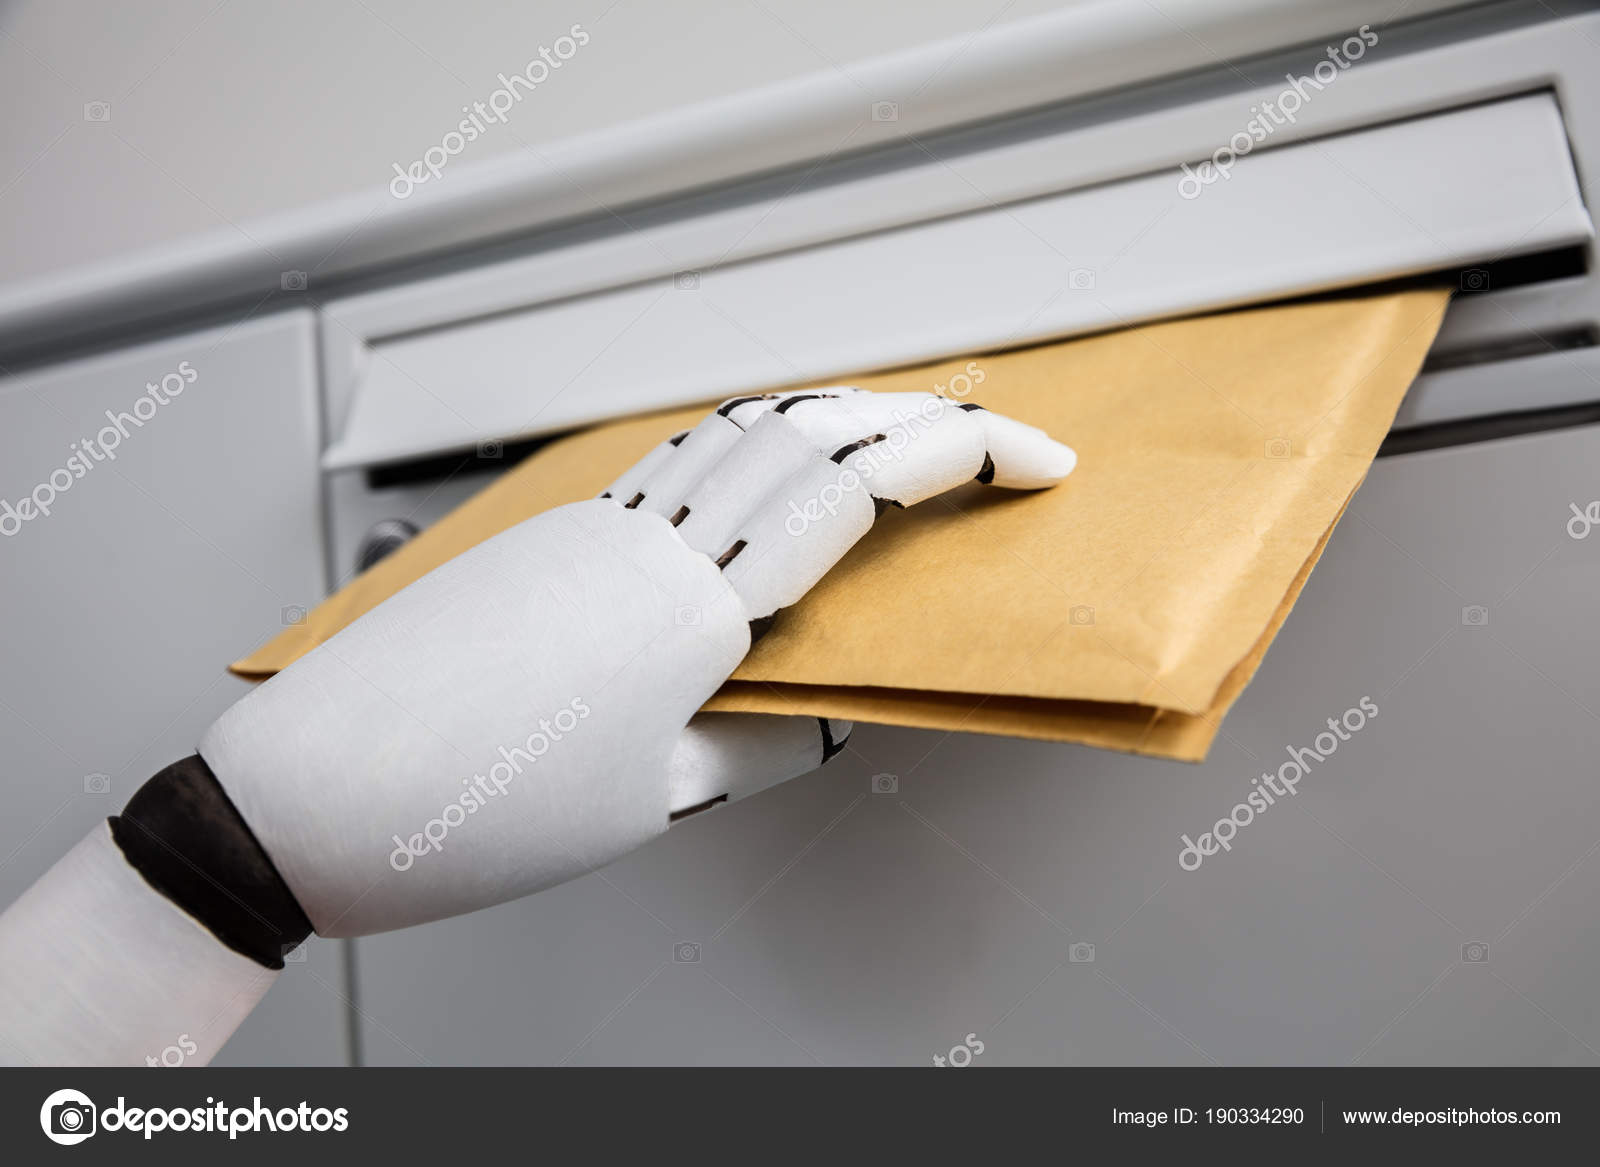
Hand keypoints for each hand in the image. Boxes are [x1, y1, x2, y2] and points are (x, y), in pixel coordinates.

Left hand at [200, 388, 1074, 935]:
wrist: (314, 796)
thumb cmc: (473, 814)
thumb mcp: (650, 802)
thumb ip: (756, 743)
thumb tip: (819, 711)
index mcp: (686, 605)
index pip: (854, 487)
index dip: (965, 453)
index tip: (1038, 462)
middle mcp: (645, 539)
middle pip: (811, 427)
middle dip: (925, 419)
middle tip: (996, 444)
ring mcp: (596, 526)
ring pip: (742, 425)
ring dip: (840, 415)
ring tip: (901, 445)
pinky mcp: (560, 536)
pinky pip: (679, 458)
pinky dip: (755, 442)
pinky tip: (773, 471)